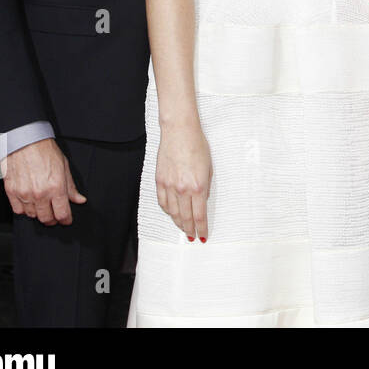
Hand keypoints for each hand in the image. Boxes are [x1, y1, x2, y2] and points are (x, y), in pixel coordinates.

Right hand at [1, 137, 86, 225]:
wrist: (25, 141)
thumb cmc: (44, 151)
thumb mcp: (65, 167)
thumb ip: (71, 187)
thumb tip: (79, 199)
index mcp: (56, 187)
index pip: (62, 214)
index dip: (66, 220)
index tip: (66, 220)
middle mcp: (40, 193)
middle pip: (46, 218)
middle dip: (53, 220)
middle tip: (55, 216)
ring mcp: (24, 194)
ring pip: (32, 216)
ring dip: (39, 214)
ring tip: (43, 207)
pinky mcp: (11, 192)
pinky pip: (18, 210)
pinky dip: (25, 210)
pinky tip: (30, 204)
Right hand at [155, 123, 211, 241]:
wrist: (179, 132)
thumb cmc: (197, 146)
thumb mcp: (208, 168)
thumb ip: (205, 187)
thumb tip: (201, 201)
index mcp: (198, 186)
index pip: (199, 215)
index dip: (201, 228)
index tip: (203, 236)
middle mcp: (182, 189)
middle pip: (185, 217)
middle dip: (189, 229)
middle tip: (193, 237)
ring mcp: (169, 186)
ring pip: (172, 212)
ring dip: (178, 222)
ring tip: (183, 228)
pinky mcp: (159, 181)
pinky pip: (162, 202)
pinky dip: (167, 210)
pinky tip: (172, 214)